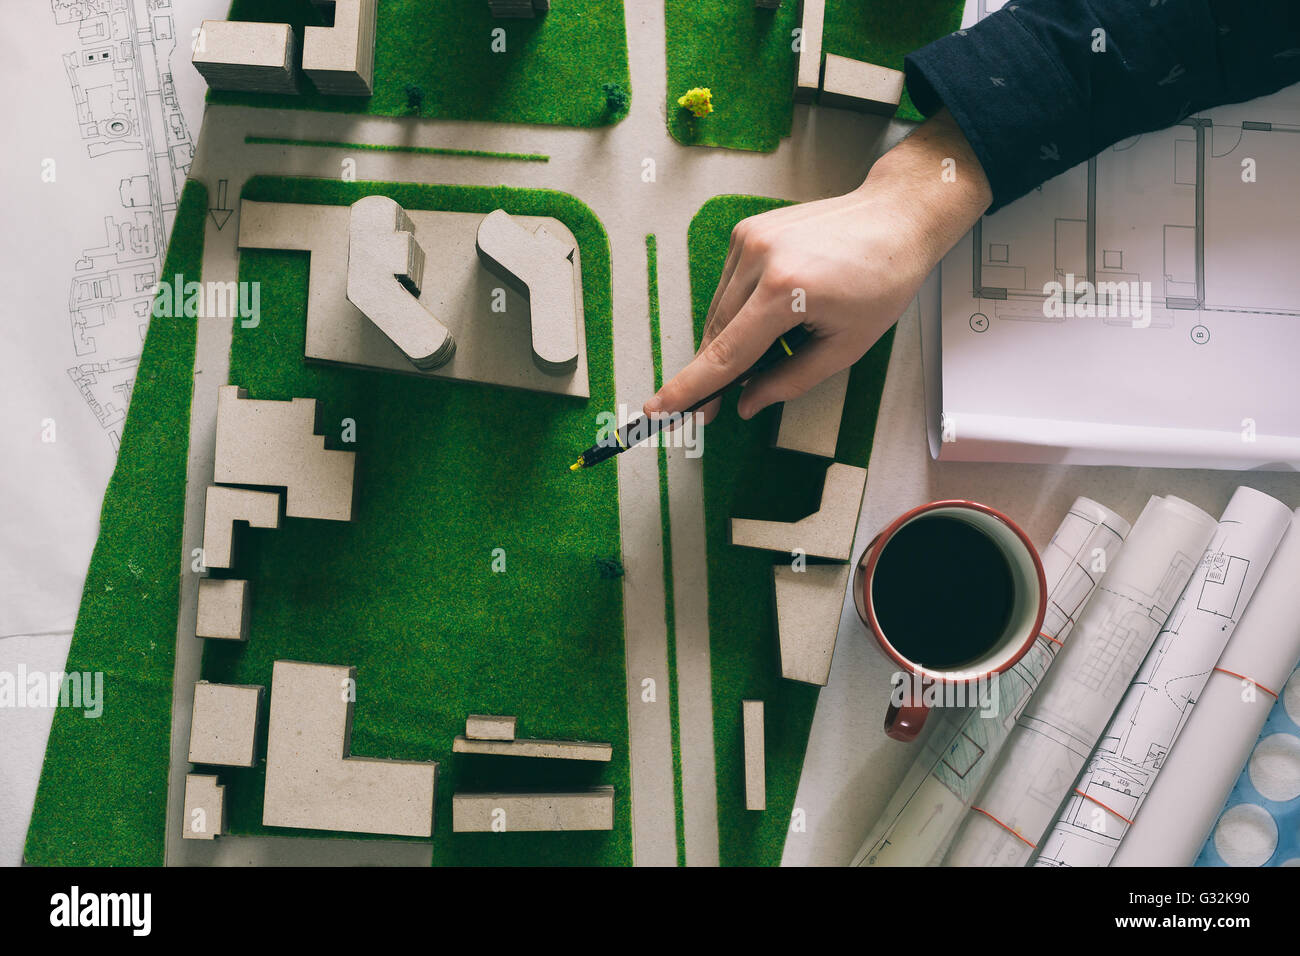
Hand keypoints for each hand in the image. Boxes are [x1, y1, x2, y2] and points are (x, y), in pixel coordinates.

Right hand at [646, 109, 991, 423]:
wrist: (896, 217)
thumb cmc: (882, 280)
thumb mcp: (846, 346)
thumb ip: (790, 381)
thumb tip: (746, 403)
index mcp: (786, 290)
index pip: (726, 354)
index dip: (689, 388)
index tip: (657, 410)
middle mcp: (760, 258)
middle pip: (717, 334)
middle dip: (714, 373)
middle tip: (710, 409)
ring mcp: (750, 239)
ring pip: (719, 311)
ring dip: (730, 341)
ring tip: (769, 350)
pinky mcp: (748, 231)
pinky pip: (729, 286)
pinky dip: (739, 311)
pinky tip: (769, 316)